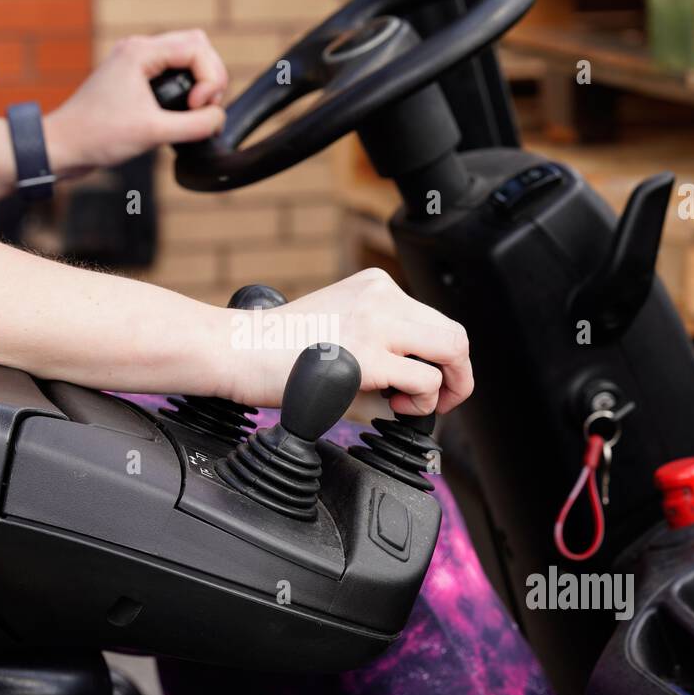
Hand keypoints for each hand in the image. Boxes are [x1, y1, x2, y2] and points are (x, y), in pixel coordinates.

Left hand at [45, 29, 228, 173]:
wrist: (62, 147)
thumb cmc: (97, 136)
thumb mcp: (154, 133)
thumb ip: (195, 124)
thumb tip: (219, 119)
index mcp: (141, 52)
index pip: (198, 48)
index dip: (209, 79)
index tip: (196, 108)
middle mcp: (139, 50)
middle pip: (197, 46)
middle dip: (209, 77)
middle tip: (201, 109)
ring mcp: (136, 64)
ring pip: (186, 59)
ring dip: (199, 83)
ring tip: (195, 114)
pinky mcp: (135, 80)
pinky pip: (173, 73)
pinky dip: (186, 91)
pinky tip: (183, 116)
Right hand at [223, 269, 473, 415]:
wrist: (237, 351)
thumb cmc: (278, 352)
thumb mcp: (342, 337)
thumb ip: (382, 354)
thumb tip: (420, 394)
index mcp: (375, 288)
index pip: (435, 321)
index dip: (442, 360)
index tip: (428, 385)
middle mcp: (381, 297)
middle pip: (454, 334)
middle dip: (456, 375)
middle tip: (439, 402)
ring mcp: (376, 323)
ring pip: (452, 350)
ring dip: (445, 387)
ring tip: (411, 403)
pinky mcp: (368, 355)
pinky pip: (426, 379)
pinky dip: (421, 401)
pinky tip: (393, 406)